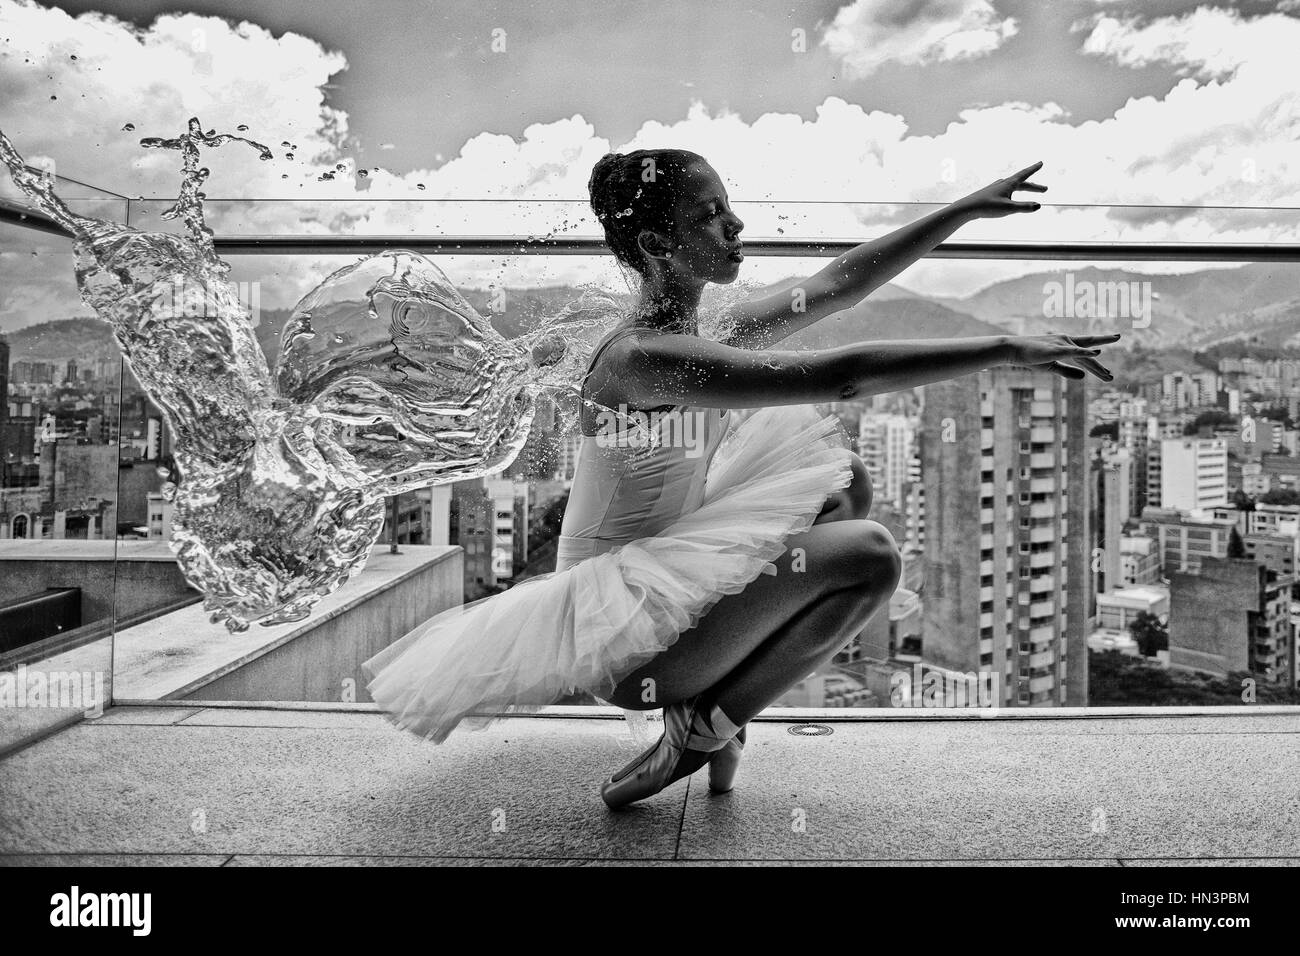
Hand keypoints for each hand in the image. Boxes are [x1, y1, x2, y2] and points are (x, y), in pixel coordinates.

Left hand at [956, 162, 1047, 219]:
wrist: (967, 208)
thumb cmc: (987, 207)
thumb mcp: (1008, 208)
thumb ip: (1024, 207)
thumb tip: (1039, 206)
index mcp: (1009, 184)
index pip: (1025, 174)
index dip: (1034, 169)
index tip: (1041, 163)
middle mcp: (1003, 183)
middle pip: (1022, 184)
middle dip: (1034, 186)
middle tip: (1045, 189)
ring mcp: (996, 188)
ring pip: (1014, 187)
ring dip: (1024, 188)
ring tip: (1031, 190)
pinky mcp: (990, 194)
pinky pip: (1007, 191)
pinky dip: (1014, 192)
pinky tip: (1011, 195)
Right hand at [1002, 332, 1119, 380]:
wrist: (1013, 348)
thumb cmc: (1029, 356)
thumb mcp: (1051, 367)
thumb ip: (1067, 371)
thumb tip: (1084, 377)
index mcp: (1066, 346)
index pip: (1085, 357)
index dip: (1096, 366)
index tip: (1106, 374)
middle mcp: (1067, 341)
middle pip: (1089, 355)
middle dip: (1100, 368)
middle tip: (1111, 377)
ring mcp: (1063, 343)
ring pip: (1084, 356)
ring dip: (1096, 367)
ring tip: (1108, 375)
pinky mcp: (1057, 348)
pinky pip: (1075, 350)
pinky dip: (1086, 352)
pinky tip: (1097, 352)